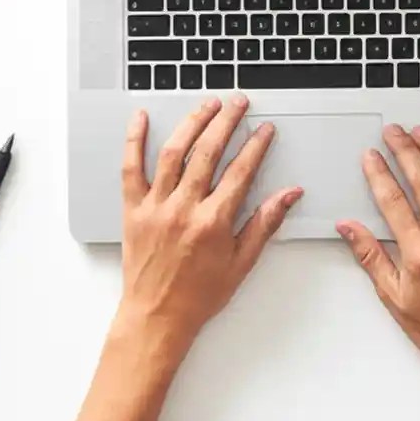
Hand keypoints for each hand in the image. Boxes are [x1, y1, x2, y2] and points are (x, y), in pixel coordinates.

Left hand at [72, 95, 301, 420]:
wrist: (157, 316)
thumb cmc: (199, 295)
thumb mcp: (241, 263)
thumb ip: (264, 224)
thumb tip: (288, 195)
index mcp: (213, 223)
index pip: (240, 172)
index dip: (256, 146)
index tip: (265, 129)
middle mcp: (183, 209)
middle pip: (207, 152)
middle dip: (226, 122)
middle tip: (239, 104)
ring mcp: (155, 206)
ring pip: (173, 152)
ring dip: (192, 123)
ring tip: (207, 105)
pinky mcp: (133, 209)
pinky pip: (130, 168)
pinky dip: (133, 140)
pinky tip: (140, 117)